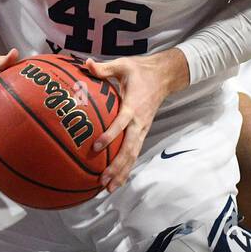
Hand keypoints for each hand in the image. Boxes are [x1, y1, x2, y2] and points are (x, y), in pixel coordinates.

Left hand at [84, 51, 188, 190]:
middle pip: (129, 148)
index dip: (110, 135)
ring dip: (121, 172)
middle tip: (102, 179)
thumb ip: (104, 68)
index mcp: (133, 105)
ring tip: (107, 188)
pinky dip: (126, 168)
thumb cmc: (140, 70)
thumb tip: (86, 63)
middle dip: (116, 165)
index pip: (122, 123)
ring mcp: (142, 129)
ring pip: (133, 155)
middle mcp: (139, 122)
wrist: (164, 76)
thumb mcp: (123, 65)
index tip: (96, 146)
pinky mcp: (142, 133)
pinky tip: (116, 181)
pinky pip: (134, 153)